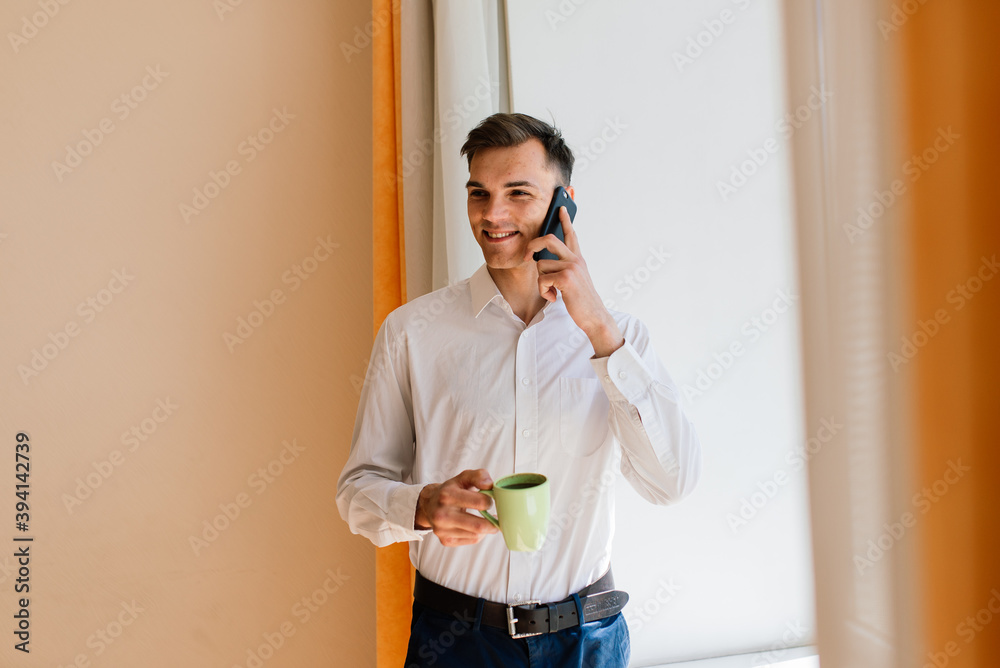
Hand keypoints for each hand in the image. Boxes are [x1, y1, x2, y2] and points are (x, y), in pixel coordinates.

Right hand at [414, 469, 499, 545]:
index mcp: (447, 495)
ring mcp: (442, 530)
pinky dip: (478, 534)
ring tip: (487, 521)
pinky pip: (471, 540)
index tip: (489, 500)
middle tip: (497, 517)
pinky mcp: (446, 540)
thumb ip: (479, 476)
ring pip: (476, 535)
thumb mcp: (463, 477)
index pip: (480, 502)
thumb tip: (490, 485)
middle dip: (493, 522)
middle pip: (479, 525)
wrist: (429, 505)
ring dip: (487, 528)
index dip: (490, 501)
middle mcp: (442, 515)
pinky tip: (476, 526)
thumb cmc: (450, 490)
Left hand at [524, 206, 624, 356]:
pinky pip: (542, 280)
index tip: (561, 207)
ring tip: (553, 292)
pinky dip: (545, 292)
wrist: (594, 316)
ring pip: (540, 265)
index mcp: (577, 259)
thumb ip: (564, 268)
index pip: (571, 235)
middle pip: (548, 239)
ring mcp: (572, 267)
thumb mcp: (575, 279)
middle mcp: (575, 259)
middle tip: (526, 256)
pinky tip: (555, 298)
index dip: (565, 220)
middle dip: (532, 246)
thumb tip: (542, 261)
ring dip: (541, 283)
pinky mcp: (566, 278)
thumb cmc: (581, 300)